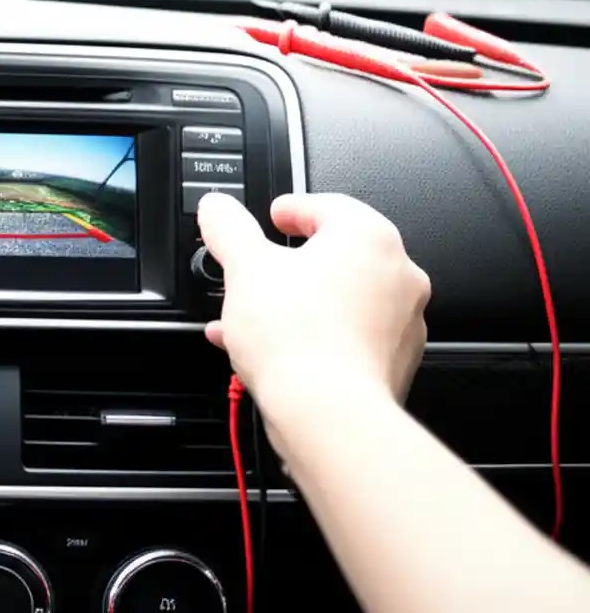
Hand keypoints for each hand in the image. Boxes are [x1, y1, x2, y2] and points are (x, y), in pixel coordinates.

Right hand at [198, 192, 430, 436]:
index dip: (291, 210)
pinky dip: (313, 335)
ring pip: (338, 299)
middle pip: (334, 255)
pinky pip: (347, 335)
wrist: (327, 413)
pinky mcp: (394, 359)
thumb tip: (218, 207)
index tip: (272, 218)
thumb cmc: (296, 338)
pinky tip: (273, 350)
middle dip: (287, 265)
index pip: (328, 205)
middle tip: (256, 273)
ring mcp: (402, 319)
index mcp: (368, 236)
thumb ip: (228, 226)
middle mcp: (397, 273)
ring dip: (295, 303)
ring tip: (252, 319)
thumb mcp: (244, 267)